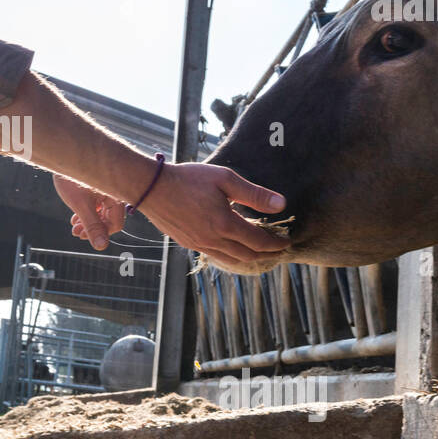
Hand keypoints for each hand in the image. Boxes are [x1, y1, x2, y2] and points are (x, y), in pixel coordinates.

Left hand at [53, 175, 124, 250]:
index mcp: (117, 196)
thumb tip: (101, 247)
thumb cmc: (73, 178)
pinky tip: (75, 218)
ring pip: (101, 212)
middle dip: (92, 228)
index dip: (100, 234)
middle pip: (108, 219)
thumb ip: (92, 226)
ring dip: (88, 222)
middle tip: (77, 233)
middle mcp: (115, 193)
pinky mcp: (97, 186)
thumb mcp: (82, 205)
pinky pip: (96, 204)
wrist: (62, 154)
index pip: (116, 224)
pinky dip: (87, 212)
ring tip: (74, 228)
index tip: (84, 236)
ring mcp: (106, 189)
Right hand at [138, 162, 288, 264]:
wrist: (151, 187)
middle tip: (277, 249)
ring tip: (258, 250)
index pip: (259, 242)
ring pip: (231, 259)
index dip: (276, 244)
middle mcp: (213, 240)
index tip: (286, 241)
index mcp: (225, 224)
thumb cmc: (188, 179)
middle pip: (247, 256)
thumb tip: (281, 204)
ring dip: (248, 257)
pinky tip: (231, 246)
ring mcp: (199, 244)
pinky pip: (215, 255)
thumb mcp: (225, 179)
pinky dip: (230, 255)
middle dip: (266, 254)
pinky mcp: (187, 243)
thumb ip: (254, 194)